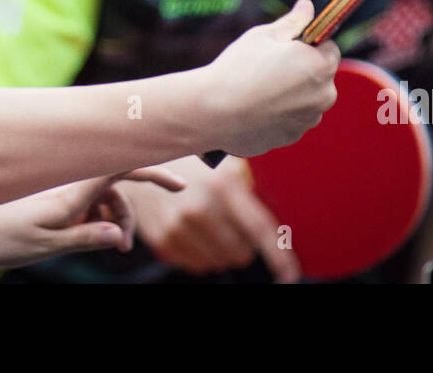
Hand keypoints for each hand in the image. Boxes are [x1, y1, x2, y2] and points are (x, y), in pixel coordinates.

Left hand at [0, 167, 185, 269]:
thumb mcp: (45, 244)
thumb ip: (85, 237)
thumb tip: (119, 237)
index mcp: (72, 188)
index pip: (120, 166)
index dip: (151, 166)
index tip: (179, 181)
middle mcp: (70, 180)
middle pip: (118, 184)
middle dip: (129, 211)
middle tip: (125, 248)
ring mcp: (63, 186)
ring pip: (104, 195)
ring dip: (113, 218)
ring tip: (108, 247)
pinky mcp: (55, 194)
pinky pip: (89, 199)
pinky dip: (97, 215)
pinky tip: (90, 235)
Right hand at [127, 154, 300, 281]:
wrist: (142, 159)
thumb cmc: (190, 161)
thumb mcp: (222, 164)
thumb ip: (245, 193)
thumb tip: (273, 231)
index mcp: (223, 185)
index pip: (259, 230)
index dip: (278, 256)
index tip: (290, 274)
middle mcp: (202, 208)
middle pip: (240, 252)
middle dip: (243, 246)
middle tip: (230, 225)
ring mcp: (180, 226)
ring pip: (218, 261)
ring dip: (221, 251)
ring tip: (209, 225)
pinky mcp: (164, 238)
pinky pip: (197, 264)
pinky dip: (201, 254)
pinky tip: (193, 231)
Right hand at [203, 0, 339, 157]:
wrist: (213, 112)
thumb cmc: (238, 68)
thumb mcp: (264, 36)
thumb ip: (293, 21)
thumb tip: (308, 5)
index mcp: (320, 66)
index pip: (330, 49)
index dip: (309, 44)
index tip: (289, 45)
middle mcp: (323, 96)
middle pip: (320, 76)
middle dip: (302, 70)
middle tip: (269, 66)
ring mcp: (308, 120)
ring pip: (306, 99)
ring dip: (292, 93)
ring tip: (259, 88)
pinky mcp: (292, 138)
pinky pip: (291, 119)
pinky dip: (279, 113)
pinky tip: (255, 107)